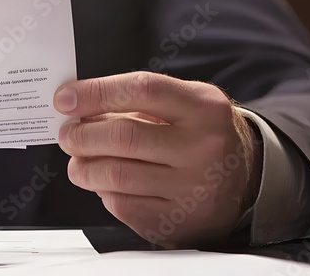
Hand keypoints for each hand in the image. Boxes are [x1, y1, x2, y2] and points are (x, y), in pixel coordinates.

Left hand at [53, 71, 256, 246]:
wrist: (243, 181)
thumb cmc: (201, 135)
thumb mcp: (184, 104)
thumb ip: (135, 101)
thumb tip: (77, 106)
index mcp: (204, 107)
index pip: (142, 89)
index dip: (96, 92)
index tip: (65, 98)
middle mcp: (203, 146)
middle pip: (123, 136)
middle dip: (82, 135)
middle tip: (67, 134)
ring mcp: (193, 187)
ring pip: (116, 175)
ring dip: (84, 167)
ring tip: (78, 161)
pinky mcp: (180, 220)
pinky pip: (123, 205)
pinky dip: (103, 192)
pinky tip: (104, 184)